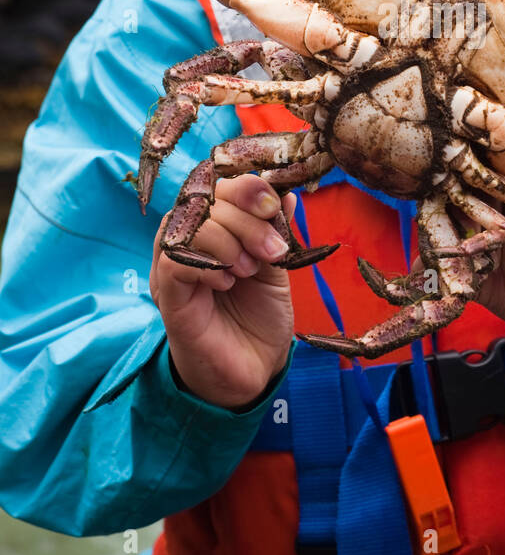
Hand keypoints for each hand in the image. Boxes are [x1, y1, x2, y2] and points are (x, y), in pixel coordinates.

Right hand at [149, 174, 296, 409]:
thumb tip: (287, 191)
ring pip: (187, 225)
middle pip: (203, 200)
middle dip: (246, 219)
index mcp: (212, 227)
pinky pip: (175, 260)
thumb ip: (276, 229)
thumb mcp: (275, 265)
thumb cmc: (260, 314)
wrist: (254, 368)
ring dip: (229, 240)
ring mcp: (171, 266)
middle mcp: (186, 240)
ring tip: (251, 269)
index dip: (246, 188)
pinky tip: (229, 280)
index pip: (217, 186)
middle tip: (272, 252)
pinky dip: (209, 263)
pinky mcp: (166, 295)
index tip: (274, 209)